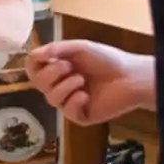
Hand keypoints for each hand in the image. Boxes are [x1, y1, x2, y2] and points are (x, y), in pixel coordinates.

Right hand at [26, 40, 145, 125]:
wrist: (130, 76)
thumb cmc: (107, 59)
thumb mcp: (79, 47)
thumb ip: (56, 49)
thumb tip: (34, 54)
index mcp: (58, 67)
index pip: (33, 67)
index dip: (35, 63)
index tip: (46, 57)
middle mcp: (61, 84)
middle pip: (38, 83)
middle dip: (51, 74)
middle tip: (69, 66)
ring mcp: (70, 101)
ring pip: (51, 98)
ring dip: (65, 86)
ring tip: (82, 79)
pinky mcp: (81, 116)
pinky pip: (67, 112)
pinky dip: (74, 101)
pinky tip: (86, 96)